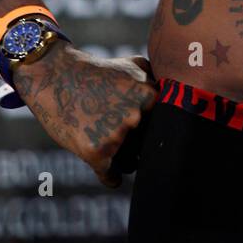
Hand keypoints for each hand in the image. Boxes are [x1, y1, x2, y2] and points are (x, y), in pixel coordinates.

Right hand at [12, 42, 158, 187]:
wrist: (55, 76)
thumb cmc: (98, 73)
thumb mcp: (134, 65)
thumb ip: (161, 82)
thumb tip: (187, 101)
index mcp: (150, 95)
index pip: (165, 128)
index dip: (155, 131)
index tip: (149, 133)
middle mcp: (136, 116)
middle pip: (147, 146)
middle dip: (139, 146)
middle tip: (122, 136)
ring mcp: (116, 134)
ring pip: (130, 163)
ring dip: (123, 160)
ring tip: (108, 143)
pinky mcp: (95, 152)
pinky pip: (111, 177)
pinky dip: (110, 177)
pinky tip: (111, 175)